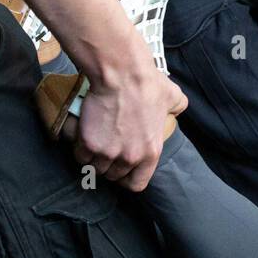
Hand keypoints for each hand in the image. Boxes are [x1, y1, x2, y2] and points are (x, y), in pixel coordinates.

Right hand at [71, 62, 188, 191]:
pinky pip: (80, 156)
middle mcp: (129, 157)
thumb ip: (176, 108)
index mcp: (151, 152)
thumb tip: (178, 108)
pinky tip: (84, 137)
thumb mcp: (172, 97)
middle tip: (108, 149)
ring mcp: (107, 152)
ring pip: (95, 167)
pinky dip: (80, 148)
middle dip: (110, 165)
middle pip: (113, 175)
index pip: (137, 184)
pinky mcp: (88, 144)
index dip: (128, 178)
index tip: (123, 170)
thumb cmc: (147, 83)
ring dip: (94, 158)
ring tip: (95, 143)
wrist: (122, 74)